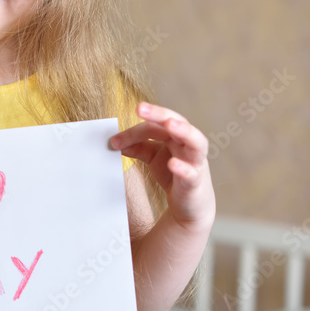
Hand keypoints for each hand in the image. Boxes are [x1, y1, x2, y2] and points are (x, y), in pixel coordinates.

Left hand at [109, 102, 214, 229]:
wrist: (189, 202)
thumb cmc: (172, 173)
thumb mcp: (152, 157)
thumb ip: (138, 147)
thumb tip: (115, 142)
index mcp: (174, 135)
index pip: (154, 126)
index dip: (133, 132)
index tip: (114, 141)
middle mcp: (187, 143)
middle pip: (176, 122)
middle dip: (159, 114)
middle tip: (139, 108)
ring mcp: (195, 161)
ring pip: (195, 142)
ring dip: (184, 131)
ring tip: (170, 124)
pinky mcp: (195, 181)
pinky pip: (191, 173)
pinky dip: (183, 168)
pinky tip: (172, 164)